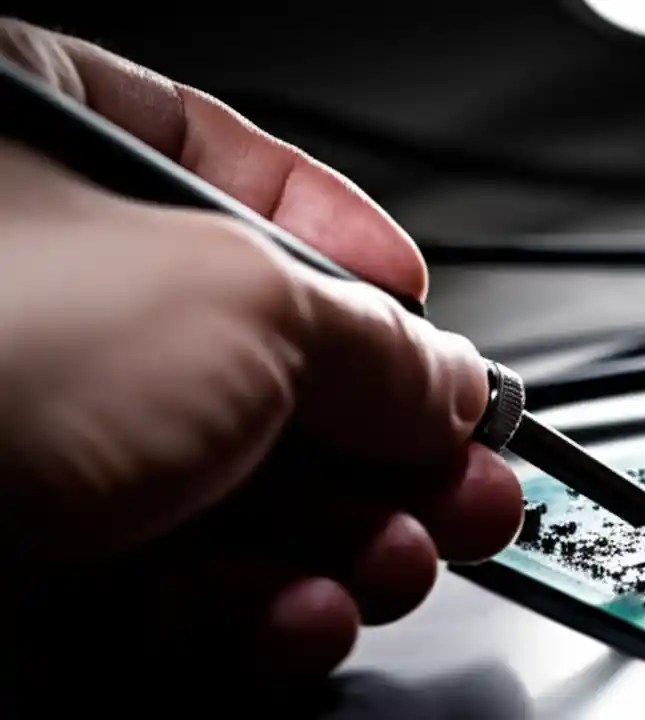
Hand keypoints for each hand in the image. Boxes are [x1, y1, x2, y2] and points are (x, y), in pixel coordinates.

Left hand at [0, 17, 522, 687]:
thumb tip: (449, 380)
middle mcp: (38, 291)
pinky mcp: (30, 561)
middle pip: (261, 364)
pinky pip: (176, 582)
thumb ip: (373, 344)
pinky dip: (256, 614)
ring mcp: (30, 431)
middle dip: (384, 444)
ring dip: (343, 544)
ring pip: (233, 492)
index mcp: (47, 152)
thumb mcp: (243, 307)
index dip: (353, 251)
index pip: (232, 180)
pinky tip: (301, 618)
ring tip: (402, 560)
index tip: (427, 318)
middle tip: (469, 485)